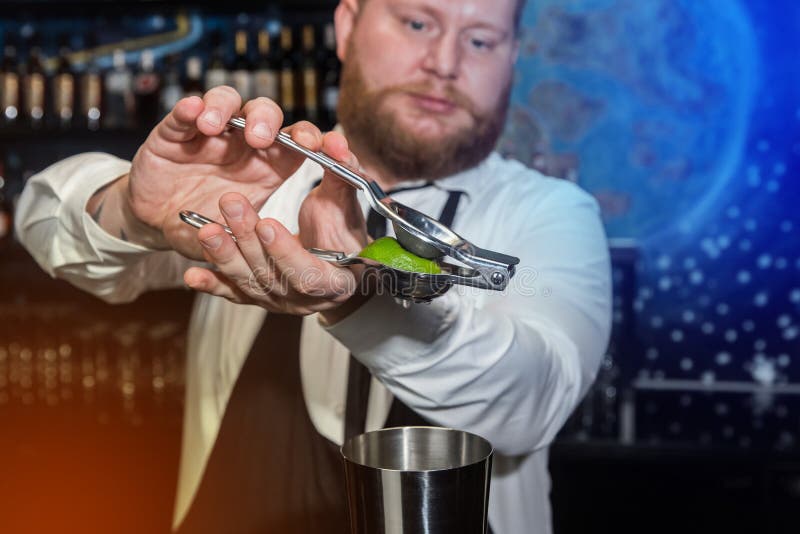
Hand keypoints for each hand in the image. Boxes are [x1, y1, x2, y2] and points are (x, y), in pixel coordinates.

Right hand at [121, 86, 310, 258]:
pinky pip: (184, 112)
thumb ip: (251, 238)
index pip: (299, 143)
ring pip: (227, 102)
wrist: (160, 224)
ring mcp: (210, 134)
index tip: (327, 147)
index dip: (316, 140)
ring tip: (212, 126)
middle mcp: (243, 143)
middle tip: (259, 138)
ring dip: (224, 108)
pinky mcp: (176, 131)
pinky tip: (192, 111)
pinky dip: (188, 108)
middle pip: (265, 114)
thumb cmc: (207, 226)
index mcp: (269, 166)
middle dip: (267, 120)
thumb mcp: (237, 239)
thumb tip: (267, 240)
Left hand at [183, 127, 372, 317]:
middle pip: (274, 278)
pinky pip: (231, 293)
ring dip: (225, 256)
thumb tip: (334, 144)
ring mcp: (279, 300)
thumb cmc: (342, 230)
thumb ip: (342, 177)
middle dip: (249, 242)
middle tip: (231, 204)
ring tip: (207, 231)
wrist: (334, 260)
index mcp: (336, 280)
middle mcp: (306, 299)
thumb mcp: (345, 204)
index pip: (313, 275)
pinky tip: (193, 275)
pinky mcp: (256, 297)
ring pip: (248, 282)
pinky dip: (212, 284)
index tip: (268, 224)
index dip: (287, 252)